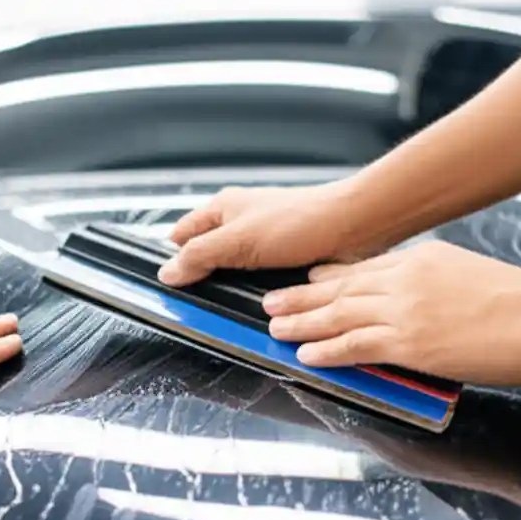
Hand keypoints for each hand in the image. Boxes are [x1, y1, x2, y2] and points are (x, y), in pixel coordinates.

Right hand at [158, 181, 387, 286]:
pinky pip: (259, 280)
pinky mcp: (282, 258)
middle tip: (201, 305)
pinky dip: (257, 293)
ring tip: (232, 309)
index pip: (181, 237)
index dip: (172, 260)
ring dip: (233, 289)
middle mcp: (239, 223)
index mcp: (222, 210)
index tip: (169, 287)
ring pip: (233, 272)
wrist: (352, 227)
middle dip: (204, 280)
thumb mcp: (238, 240)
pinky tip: (259, 306)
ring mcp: (261, 242)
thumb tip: (168, 273)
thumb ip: (200, 255)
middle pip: (206, 257)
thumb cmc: (300, 221)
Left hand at [263, 241, 520, 385]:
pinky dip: (326, 349)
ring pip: (339, 314)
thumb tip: (429, 308)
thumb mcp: (476, 280)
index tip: (309, 278)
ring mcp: (407, 309)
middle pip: (342, 287)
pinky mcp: (412, 342)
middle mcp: (408, 278)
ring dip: (302, 321)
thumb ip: (442, 287)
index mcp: (425, 259)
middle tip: (272, 301)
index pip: (366, 267)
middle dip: (303, 296)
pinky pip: (355, 345)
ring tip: (275, 326)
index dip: (331, 276)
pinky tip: (305, 354)